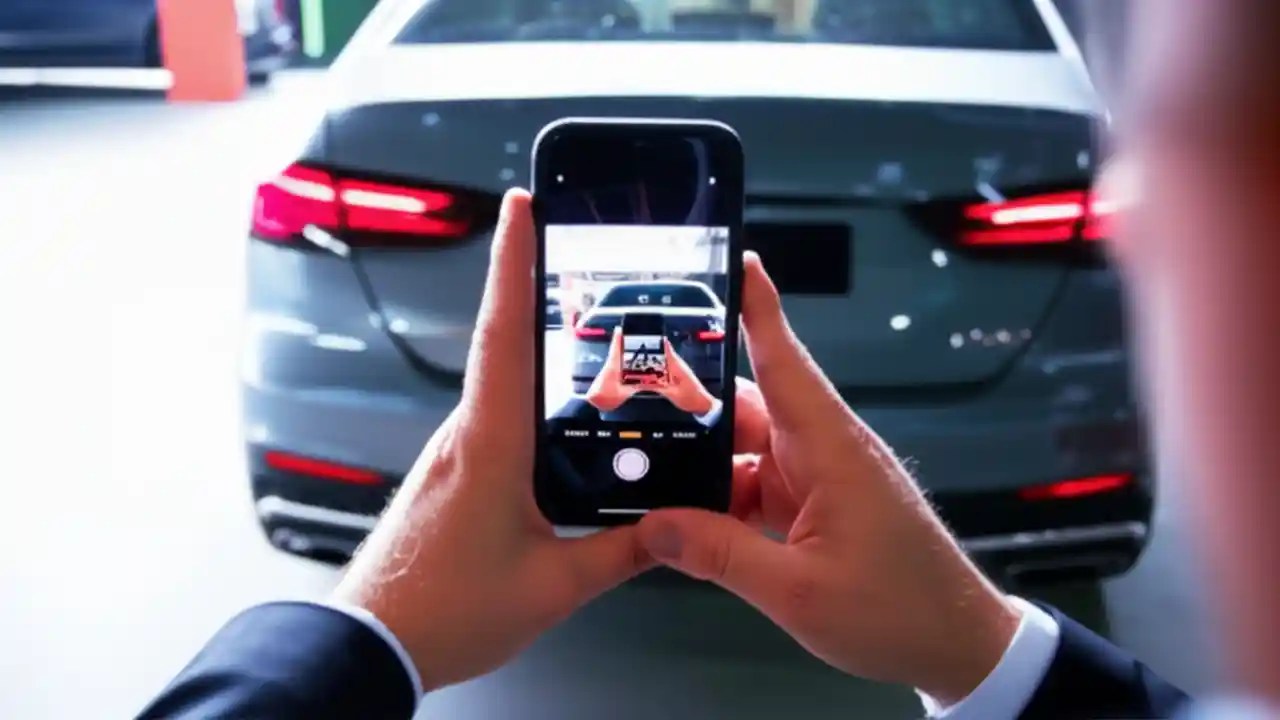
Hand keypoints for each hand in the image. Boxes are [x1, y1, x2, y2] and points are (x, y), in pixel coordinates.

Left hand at [333, 189, 650, 691]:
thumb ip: (622, 552)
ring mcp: (457, 452)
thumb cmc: (440, 611)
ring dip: (540, 351)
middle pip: (507, 343)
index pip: (504, 332)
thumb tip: (670, 524)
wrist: (373, 641)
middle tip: (580, 249)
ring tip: (593, 333)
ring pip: (505, 385)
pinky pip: (500, 419)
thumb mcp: (554, 586)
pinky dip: (533, 402)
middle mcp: (467, 435)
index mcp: (490, 445)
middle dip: (540, 290)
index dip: (515, 262)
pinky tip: (564, 421)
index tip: (525, 205)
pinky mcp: (456, 472)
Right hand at [636, 253, 1018, 704]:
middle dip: (692, 402)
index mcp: (832, 450)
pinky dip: (720, 496)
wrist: (955, 644)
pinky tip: (683, 514)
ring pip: (745, 449)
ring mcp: (819, 479)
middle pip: (747, 406)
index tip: (733, 259)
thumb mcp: (799, 592)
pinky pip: (755, 484)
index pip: (785, 361)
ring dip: (702, 461)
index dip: (758, 308)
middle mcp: (825, 451)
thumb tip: (657, 525)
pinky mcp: (816, 506)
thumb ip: (721, 555)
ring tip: (643, 466)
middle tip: (630, 397)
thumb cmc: (902, 611)